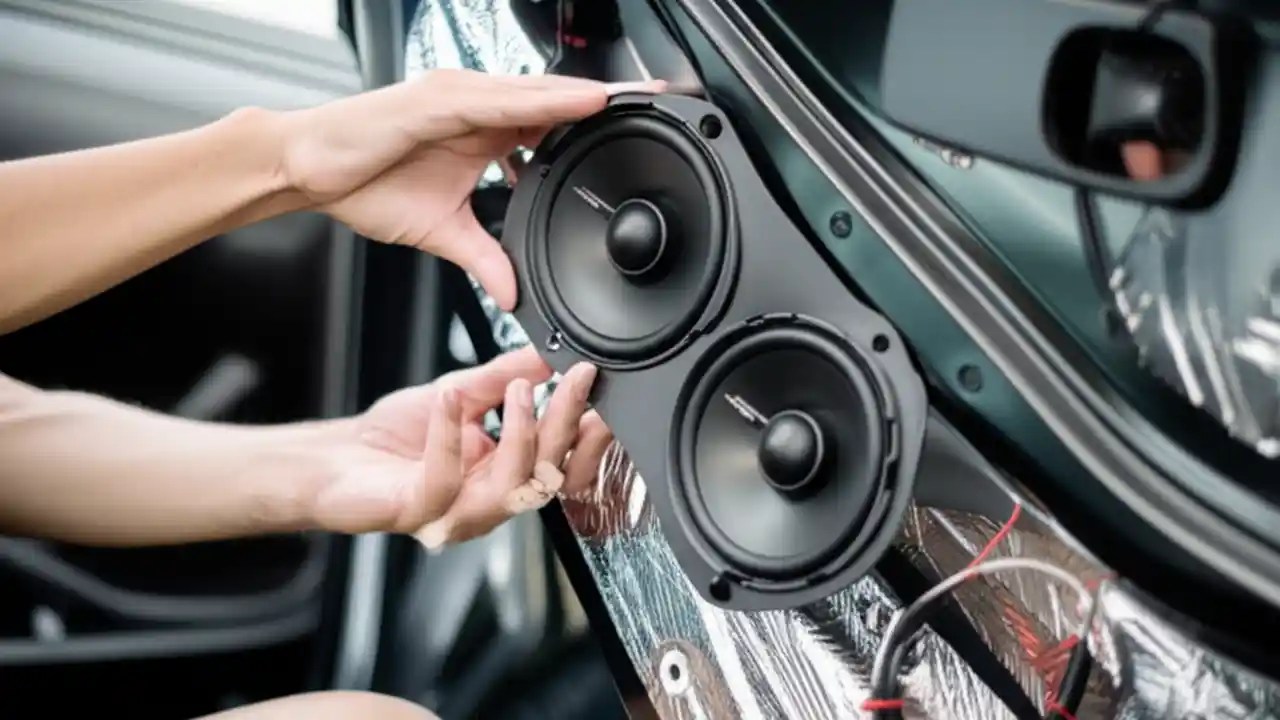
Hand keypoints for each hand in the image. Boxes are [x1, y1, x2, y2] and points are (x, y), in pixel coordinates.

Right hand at [280, 69, 663, 309]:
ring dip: (588, 96)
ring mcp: (459, 97)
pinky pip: (500, 100)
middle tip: (662, 101)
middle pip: (557, 100)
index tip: (644, 129)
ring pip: (537, 93)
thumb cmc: (365, 185)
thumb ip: (483, 257)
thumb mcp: (442, 234)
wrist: (307, 170)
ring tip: (638, 98)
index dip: (598, 124)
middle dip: (609, 101)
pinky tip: (580, 103)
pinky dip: (543, 101)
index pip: (554, 122)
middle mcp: (477, 107)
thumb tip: (512, 293)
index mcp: (484, 131)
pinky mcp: (435, 101)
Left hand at [310, 347, 612, 548]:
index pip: (564, 463)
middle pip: (548, 474)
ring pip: (512, 488)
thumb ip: (503, 376)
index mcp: (508, 476)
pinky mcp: (420, 514)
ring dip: (523, 435)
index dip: (588, 431)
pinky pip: (446, 482)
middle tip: (573, 378)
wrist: (335, 461)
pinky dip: (451, 436)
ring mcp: (457, 513)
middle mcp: (490, 501)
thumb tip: (547, 353)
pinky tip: (451, 399)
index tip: (595, 381)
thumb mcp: (459, 392)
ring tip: (520, 387)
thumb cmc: (394, 439)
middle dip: (567, 423)